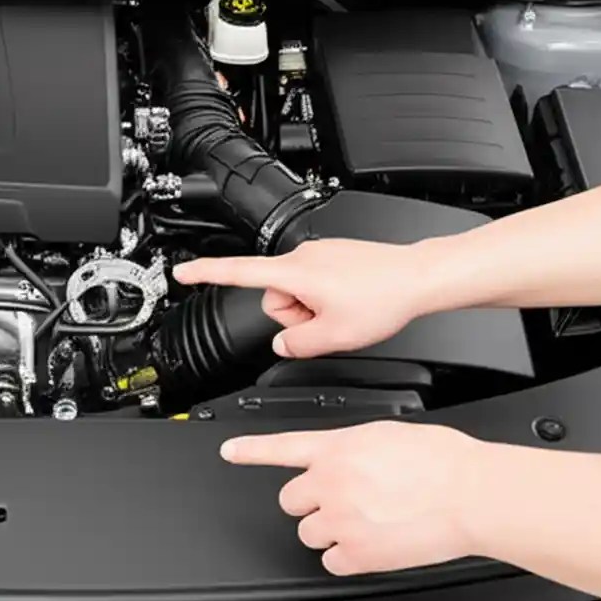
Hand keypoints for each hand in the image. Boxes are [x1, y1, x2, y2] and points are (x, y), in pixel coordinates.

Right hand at [172, 240, 436, 358]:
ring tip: (342, 313)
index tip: (182, 274)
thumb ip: (298, 345)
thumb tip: (284, 344)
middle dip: (292, 316)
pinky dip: (326, 299)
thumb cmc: (383, 298)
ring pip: (295, 294)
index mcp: (295, 273)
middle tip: (325, 323)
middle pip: (274, 297)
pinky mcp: (334, 257)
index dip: (205, 274)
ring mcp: (319, 256)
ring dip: (311, 310)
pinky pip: (315, 284)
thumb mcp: (335, 336)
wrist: (417, 278)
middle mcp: (303, 257)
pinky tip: (351, 303)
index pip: (237, 272)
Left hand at [222, 422, 488, 575]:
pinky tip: (373, 543)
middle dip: (313, 502)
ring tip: (367, 522)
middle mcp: (331, 482)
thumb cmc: (444, 461)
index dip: (249, 450)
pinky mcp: (357, 553)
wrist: (471, 494)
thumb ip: (354, 447)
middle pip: (291, 500)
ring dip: (330, 531)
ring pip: (309, 534)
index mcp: (338, 448)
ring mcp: (341, 519)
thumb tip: (347, 457)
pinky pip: (332, 563)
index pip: (281, 447)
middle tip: (345, 502)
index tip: (229, 451)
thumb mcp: (389, 434)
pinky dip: (348, 558)